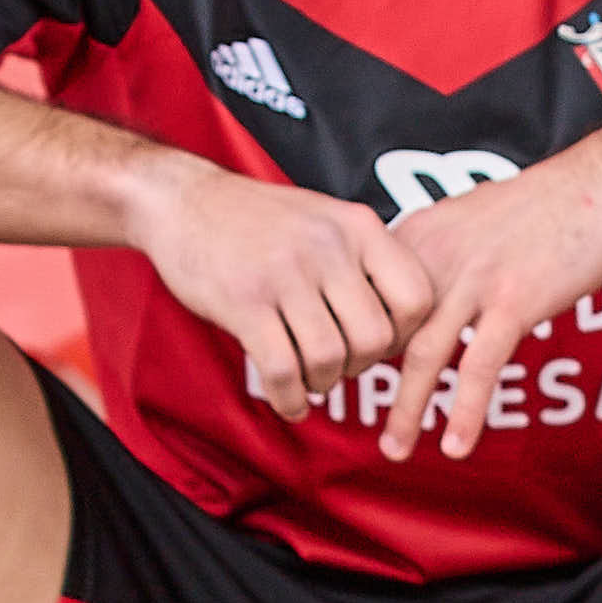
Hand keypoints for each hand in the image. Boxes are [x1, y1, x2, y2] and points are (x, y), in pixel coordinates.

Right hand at [131, 158, 428, 417]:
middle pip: (375, 338)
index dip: (405, 335)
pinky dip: (291, 400)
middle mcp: (328, 247)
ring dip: (323, 383)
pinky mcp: (243, 302)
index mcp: (358, 226)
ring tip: (310, 377)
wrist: (184, 201)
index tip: (377, 342)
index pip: (417, 297)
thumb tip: (405, 329)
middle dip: (361, 366)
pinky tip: (289, 401)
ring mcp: (284, 274)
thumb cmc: (262, 223)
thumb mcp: (326, 220)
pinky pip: (283, 371)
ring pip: (330, 358)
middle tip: (339, 364)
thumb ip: (366, 262)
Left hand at [370, 137, 601, 458]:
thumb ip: (436, 256)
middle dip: (363, 381)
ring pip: (422, 357)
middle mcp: (434, 257)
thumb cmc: (543, 205)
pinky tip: (456, 446)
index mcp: (418, 236)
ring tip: (393, 451)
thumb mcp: (468, 219)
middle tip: (352, 418)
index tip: (345, 373)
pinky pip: (479, 368)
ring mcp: (473, 281)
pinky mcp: (513, 302)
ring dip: (405, 411)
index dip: (353, 339)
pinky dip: (464, 412)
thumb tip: (417, 297)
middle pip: (383, 330)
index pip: (366, 298)